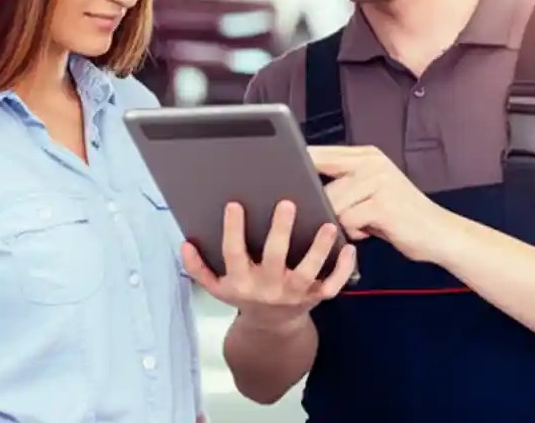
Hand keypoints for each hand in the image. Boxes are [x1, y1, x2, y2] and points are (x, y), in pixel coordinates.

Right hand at [181, 200, 356, 330]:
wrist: (271, 329)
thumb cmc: (244, 296)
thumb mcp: (217, 288)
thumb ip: (198, 267)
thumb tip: (184, 244)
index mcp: (242, 282)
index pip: (234, 254)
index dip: (233, 230)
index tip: (234, 204)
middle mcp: (268, 287)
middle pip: (274, 258)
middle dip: (280, 232)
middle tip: (287, 204)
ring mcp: (294, 293)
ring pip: (308, 271)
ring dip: (319, 248)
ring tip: (328, 224)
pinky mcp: (316, 297)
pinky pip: (333, 285)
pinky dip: (343, 269)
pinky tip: (349, 247)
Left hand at [310, 145, 451, 262]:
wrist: (440, 233)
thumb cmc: (398, 216)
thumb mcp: (371, 190)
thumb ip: (344, 182)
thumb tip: (301, 186)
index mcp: (367, 156)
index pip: (320, 154)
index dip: (297, 166)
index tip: (281, 177)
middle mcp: (372, 163)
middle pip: (321, 183)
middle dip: (322, 205)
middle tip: (344, 217)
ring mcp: (379, 181)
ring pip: (332, 203)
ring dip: (341, 222)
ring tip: (362, 224)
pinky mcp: (383, 204)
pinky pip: (347, 220)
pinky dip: (353, 232)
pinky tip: (369, 232)